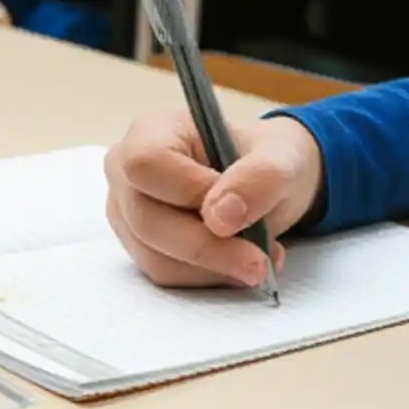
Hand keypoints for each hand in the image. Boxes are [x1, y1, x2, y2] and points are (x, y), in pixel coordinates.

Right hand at [104, 110, 323, 287]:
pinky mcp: (142, 247)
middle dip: (210, 247)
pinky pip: (167, 274)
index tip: (238, 211)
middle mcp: (127, 173)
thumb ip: (259, 179)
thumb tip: (221, 217)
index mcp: (151, 131)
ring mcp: (129, 213)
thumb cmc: (267, 158)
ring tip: (262, 257)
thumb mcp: (281, 159)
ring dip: (214, 267)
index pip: (146, 165)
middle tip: (261, 261)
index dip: (189, 193)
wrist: (269, 182)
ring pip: (156, 257)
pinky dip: (209, 276)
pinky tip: (241, 262)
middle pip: (148, 220)